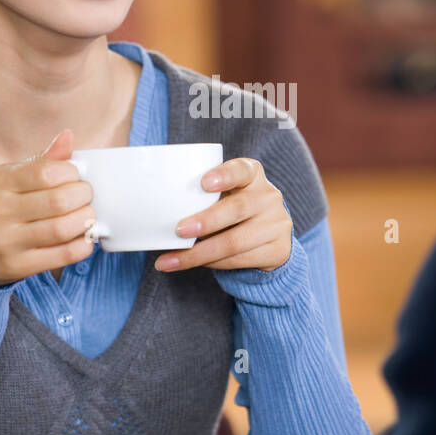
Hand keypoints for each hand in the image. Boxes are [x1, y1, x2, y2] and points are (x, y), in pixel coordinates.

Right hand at [0, 130, 95, 288]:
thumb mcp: (8, 179)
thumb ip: (41, 162)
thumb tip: (69, 136)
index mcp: (1, 182)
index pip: (46, 172)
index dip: (72, 173)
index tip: (77, 176)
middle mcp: (0, 211)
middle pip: (59, 201)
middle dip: (84, 196)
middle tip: (86, 196)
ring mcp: (7, 241)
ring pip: (62, 229)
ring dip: (86, 221)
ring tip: (87, 216)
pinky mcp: (16, 266)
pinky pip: (61, 256)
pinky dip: (82, 246)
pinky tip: (84, 238)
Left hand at [154, 156, 291, 272]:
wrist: (267, 237)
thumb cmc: (231, 209)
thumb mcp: (223, 195)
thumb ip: (201, 196)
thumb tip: (155, 210)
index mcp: (253, 174)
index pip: (242, 170)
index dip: (224, 175)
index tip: (203, 183)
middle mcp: (269, 196)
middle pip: (238, 208)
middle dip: (207, 221)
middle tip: (179, 230)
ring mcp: (278, 224)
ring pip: (236, 241)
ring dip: (201, 252)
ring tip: (172, 259)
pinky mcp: (279, 250)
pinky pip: (241, 260)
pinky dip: (213, 264)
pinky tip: (193, 264)